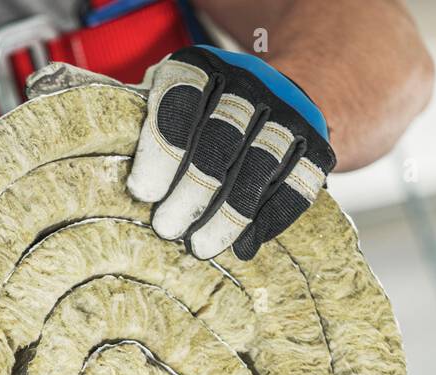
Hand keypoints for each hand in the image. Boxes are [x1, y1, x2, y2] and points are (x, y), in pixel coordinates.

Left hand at [127, 45, 335, 260]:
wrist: (279, 101)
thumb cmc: (200, 117)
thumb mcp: (167, 106)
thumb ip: (144, 127)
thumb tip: (118, 175)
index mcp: (202, 67)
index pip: (180, 102)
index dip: (162, 149)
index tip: (143, 193)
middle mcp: (249, 83)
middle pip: (220, 140)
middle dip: (191, 190)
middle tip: (167, 228)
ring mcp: (288, 113)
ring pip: (259, 166)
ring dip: (228, 214)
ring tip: (201, 246)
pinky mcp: (317, 147)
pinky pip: (296, 187)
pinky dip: (268, 221)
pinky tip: (244, 246)